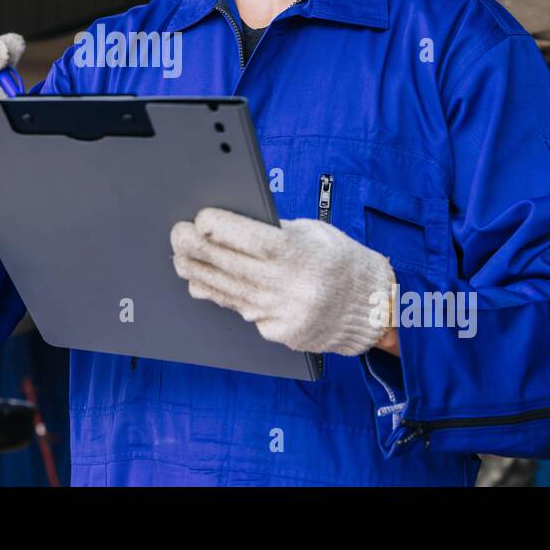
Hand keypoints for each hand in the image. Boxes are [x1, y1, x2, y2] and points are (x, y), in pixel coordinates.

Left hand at [170, 207, 396, 356]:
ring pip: (226, 290)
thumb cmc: (341, 261)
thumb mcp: (313, 234)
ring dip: (197, 273)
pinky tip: (201, 284)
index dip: (218, 227)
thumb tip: (227, 227)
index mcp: (299, 253)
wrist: (372, 309)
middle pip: (228, 264)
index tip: (200, 217)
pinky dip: (220, 295)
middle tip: (177, 235)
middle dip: (195, 247)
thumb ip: (273, 231)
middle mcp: (288, 285)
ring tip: (180, 258)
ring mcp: (281, 312)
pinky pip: (241, 310)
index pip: (247, 237)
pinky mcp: (277, 331)